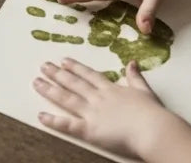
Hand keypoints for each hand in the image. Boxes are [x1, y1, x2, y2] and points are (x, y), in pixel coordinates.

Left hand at [35, 59, 174, 159]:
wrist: (154, 130)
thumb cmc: (153, 114)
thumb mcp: (145, 91)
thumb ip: (136, 77)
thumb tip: (132, 62)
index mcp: (112, 89)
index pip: (89, 75)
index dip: (75, 67)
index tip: (64, 60)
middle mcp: (98, 98)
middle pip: (74, 83)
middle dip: (57, 74)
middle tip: (43, 66)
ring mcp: (92, 113)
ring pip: (67, 99)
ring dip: (50, 90)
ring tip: (37, 82)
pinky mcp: (89, 130)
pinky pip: (68, 124)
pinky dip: (53, 121)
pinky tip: (41, 115)